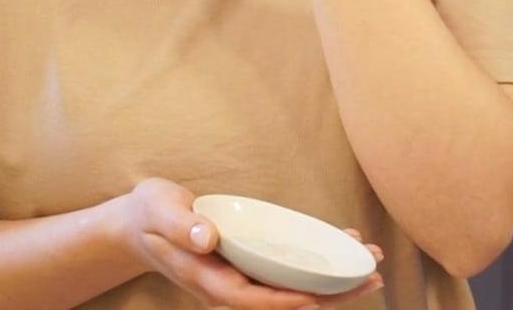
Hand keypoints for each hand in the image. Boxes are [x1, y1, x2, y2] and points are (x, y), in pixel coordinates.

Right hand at [117, 177, 384, 308]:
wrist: (139, 224)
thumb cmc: (149, 215)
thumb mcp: (158, 211)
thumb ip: (181, 226)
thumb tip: (208, 237)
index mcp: (206, 279)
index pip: (250, 298)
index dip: (283, 301)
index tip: (316, 298)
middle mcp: (228, 285)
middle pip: (282, 299)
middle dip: (327, 295)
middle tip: (372, 279)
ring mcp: (241, 276)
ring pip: (291, 286)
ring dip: (332, 281)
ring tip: (373, 267)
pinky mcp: (250, 262)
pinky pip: (288, 268)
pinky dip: (317, 260)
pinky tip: (346, 245)